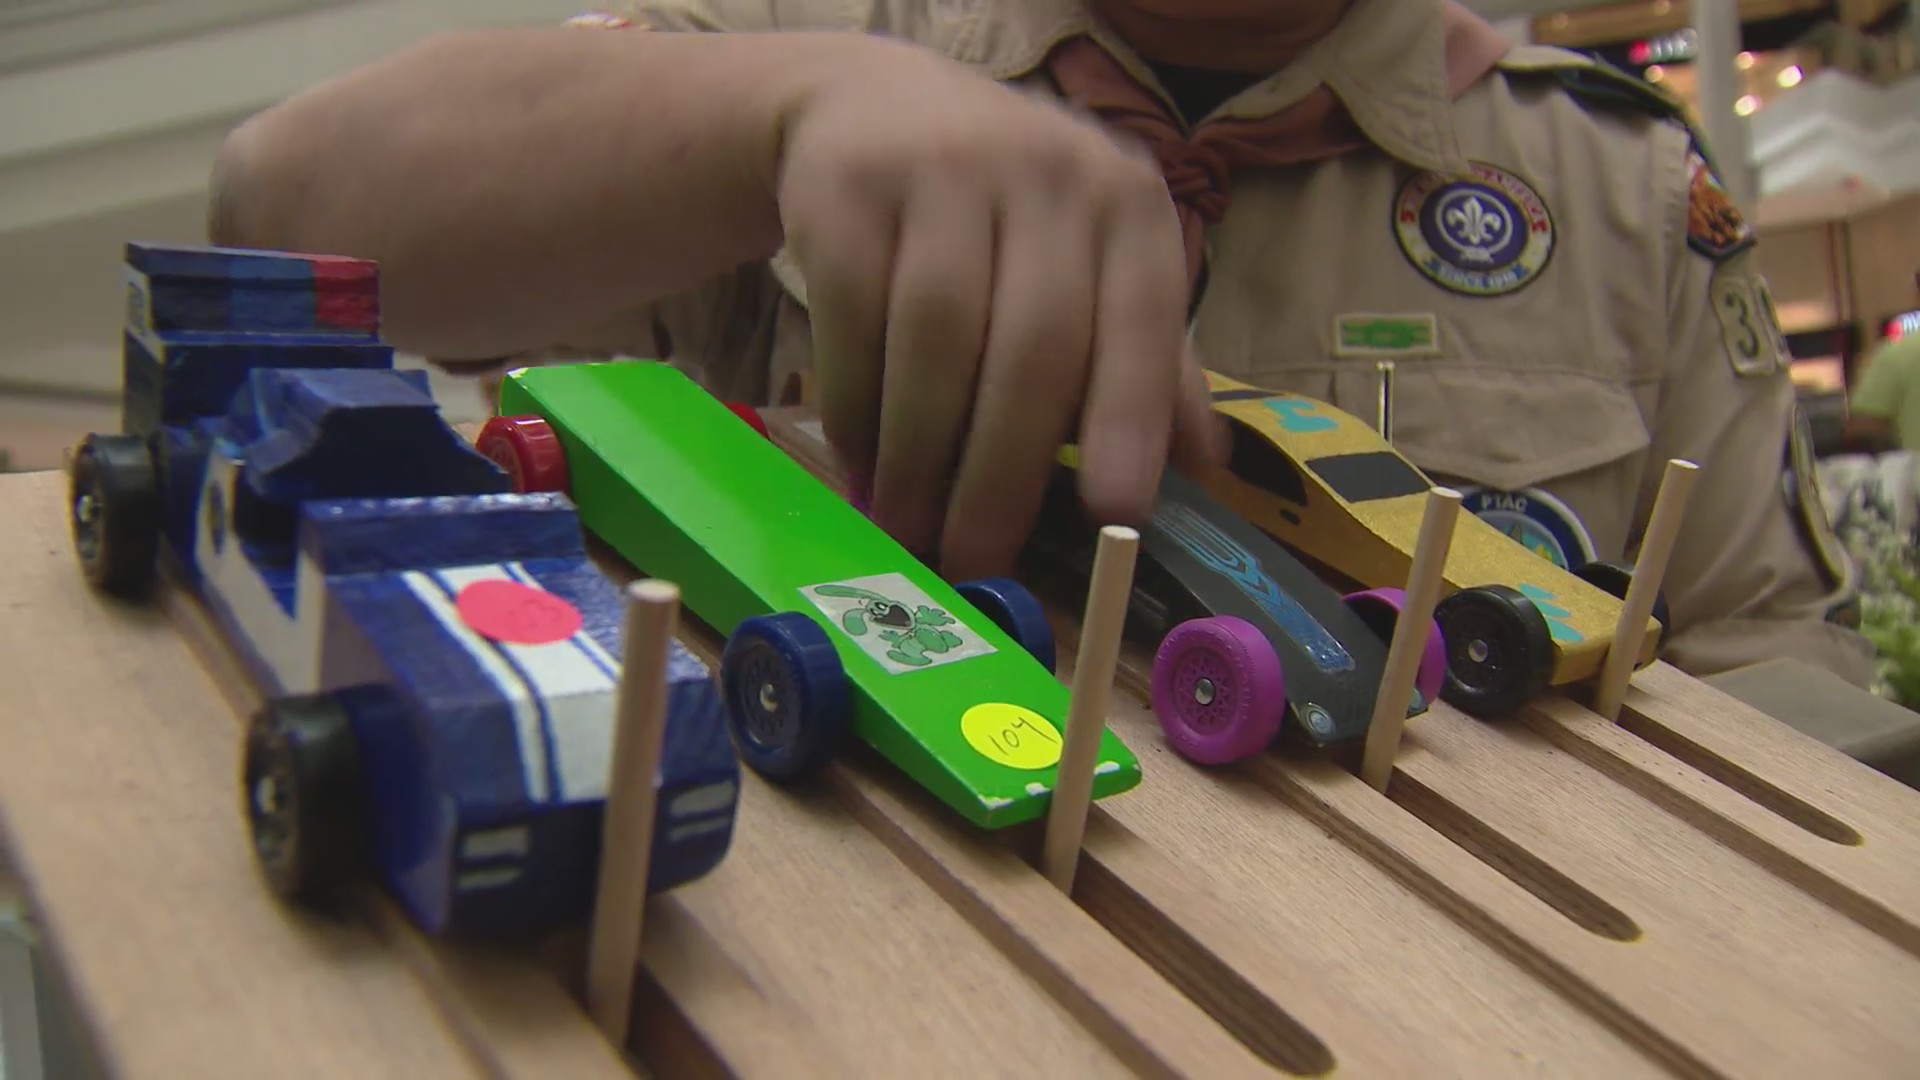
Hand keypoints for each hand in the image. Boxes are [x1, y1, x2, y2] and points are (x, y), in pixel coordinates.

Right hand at [775, 36, 1220, 579]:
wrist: (877, 106)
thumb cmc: (1007, 216)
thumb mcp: (1091, 264)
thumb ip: (1147, 361)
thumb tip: (1206, 471)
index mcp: (1127, 203)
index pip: (1140, 319)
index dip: (1129, 419)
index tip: (1112, 514)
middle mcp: (1048, 171)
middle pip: (1032, 348)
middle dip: (1001, 476)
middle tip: (974, 563)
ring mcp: (942, 169)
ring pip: (935, 341)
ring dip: (918, 458)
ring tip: (906, 532)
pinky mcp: (849, 185)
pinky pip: (853, 321)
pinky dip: (856, 411)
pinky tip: (860, 468)